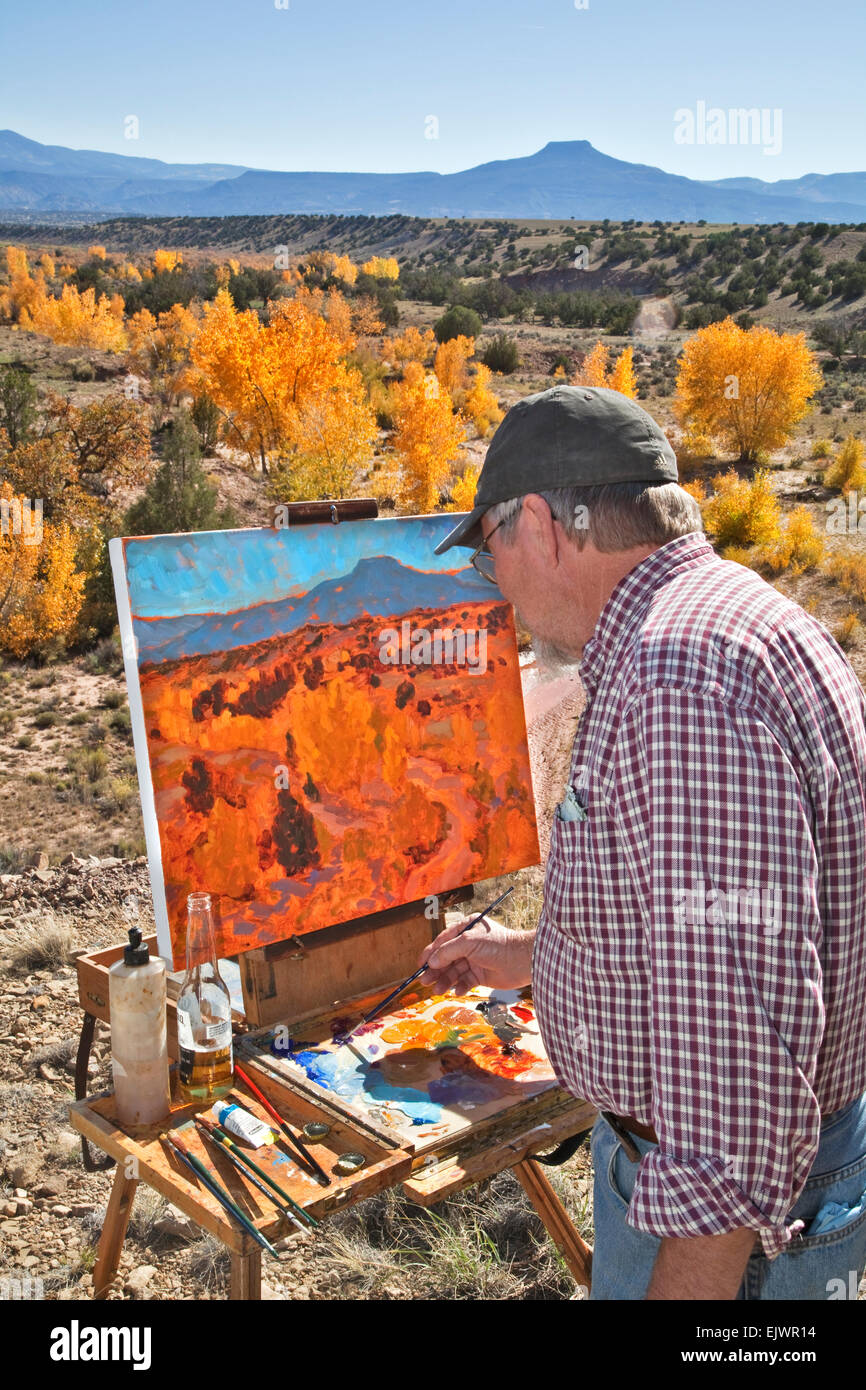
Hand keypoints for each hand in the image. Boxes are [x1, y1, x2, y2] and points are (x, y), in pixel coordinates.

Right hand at [418, 915, 534, 993]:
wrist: (522, 960)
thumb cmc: (497, 945)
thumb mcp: (468, 942)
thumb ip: (448, 952)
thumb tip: (431, 962)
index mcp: (466, 929)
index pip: (443, 941)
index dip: (431, 953)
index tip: (420, 964)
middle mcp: (469, 944)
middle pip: (447, 958)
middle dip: (435, 970)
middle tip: (424, 981)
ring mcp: (475, 960)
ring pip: (454, 972)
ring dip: (445, 980)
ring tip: (437, 990)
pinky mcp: (481, 975)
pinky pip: (465, 981)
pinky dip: (460, 987)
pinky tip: (457, 991)